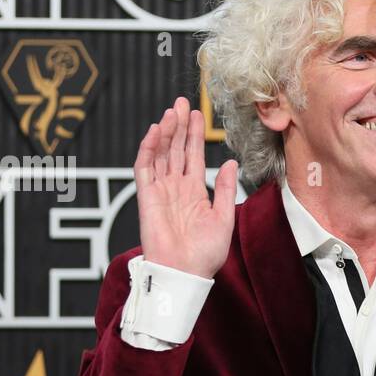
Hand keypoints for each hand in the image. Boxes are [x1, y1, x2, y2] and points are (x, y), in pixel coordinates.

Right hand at [133, 96, 237, 278]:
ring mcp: (160, 191)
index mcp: (194, 193)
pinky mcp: (146, 197)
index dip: (194, 135)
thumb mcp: (224, 217)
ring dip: (165, 132)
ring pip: (160, 154)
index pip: (192, 157)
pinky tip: (155, 132)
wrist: (186, 273)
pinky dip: (148, 149)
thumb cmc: (204, 254)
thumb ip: (226, 189)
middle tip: (183, 102)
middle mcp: (175, 189)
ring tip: (172, 111)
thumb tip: (231, 163)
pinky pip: (144, 168)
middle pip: (175, 150)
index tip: (198, 114)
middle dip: (179, 126)